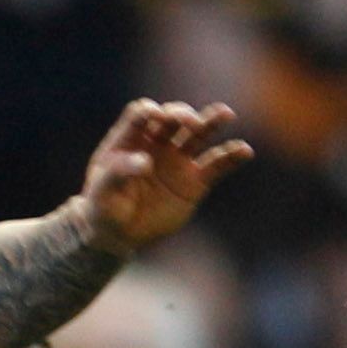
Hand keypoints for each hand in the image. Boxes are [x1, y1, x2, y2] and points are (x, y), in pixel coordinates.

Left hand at [76, 99, 252, 253]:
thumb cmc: (104, 208)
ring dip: (212, 121)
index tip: (154, 115)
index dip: (148, 111)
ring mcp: (178, 160)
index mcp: (129, 140)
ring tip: (226, 114)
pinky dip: (231, 156)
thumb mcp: (102, 193)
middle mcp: (157, 143)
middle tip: (189, 122)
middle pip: (172, 118)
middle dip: (181, 115)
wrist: (118, 235)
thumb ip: (118, 173)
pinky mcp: (196, 180)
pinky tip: (244, 151)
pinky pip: (217, 164)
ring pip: (199, 134)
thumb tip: (144, 162)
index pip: (140, 115)